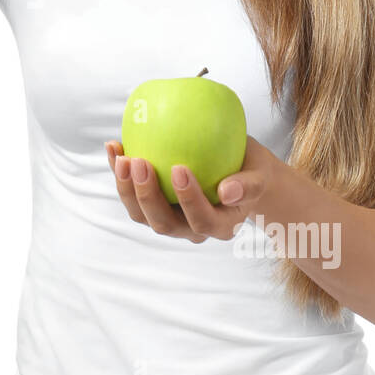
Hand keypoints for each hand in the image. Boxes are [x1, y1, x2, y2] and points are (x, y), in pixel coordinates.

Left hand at [103, 135, 274, 243]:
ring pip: (142, 215)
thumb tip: (228, 192)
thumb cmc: (251, 170)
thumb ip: (248, 184)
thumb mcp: (260, 175)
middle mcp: (191, 228)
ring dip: (126, 188)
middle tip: (141, 161)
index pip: (202, 220)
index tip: (179, 168)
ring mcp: (170, 219)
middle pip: (164, 224)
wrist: (240, 172)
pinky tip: (114, 146)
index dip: (188, 200)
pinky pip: (132, 194)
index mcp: (220, 225)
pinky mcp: (153, 205)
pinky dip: (119, 173)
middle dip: (148, 196)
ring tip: (122, 157)